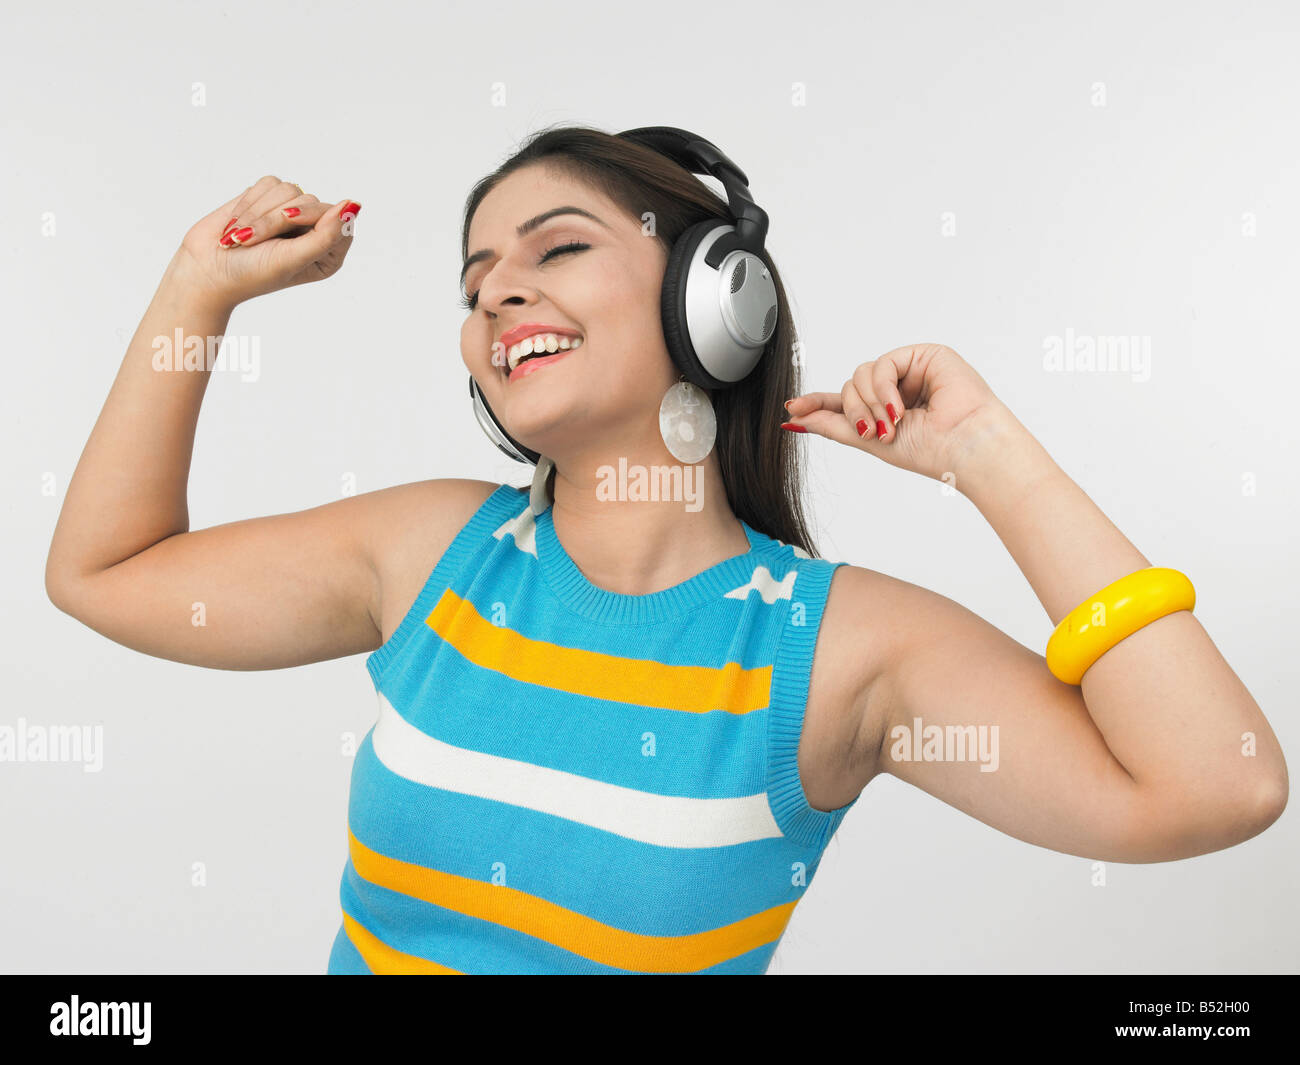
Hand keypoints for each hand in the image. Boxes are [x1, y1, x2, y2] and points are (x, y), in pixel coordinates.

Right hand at [167, 175, 360, 310]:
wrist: (206, 269)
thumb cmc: (252, 273)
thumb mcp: (294, 259)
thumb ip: (326, 235)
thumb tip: (352, 206)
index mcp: (329, 253)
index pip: (338, 220)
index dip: (312, 218)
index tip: (289, 228)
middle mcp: (314, 231)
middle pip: (309, 201)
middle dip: (275, 220)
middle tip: (250, 241)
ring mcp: (291, 213)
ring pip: (288, 189)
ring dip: (258, 213)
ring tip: (241, 237)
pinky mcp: (268, 198)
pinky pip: (268, 183)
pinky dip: (249, 202)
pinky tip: (236, 224)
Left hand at [781, 343, 1005, 484]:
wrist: (965, 447)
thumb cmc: (931, 450)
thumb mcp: (870, 441)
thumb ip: (835, 425)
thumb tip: (797, 418)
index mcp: (886, 410)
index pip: (846, 402)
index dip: (819, 404)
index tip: (793, 410)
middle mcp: (897, 389)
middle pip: (850, 386)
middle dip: (855, 412)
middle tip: (874, 433)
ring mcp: (910, 371)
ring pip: (861, 375)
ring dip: (870, 404)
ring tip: (891, 424)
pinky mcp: (923, 355)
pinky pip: (882, 364)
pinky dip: (884, 389)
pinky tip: (899, 407)